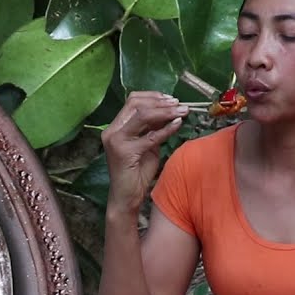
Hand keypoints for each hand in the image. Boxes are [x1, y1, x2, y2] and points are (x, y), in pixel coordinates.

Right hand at [100, 92, 187, 214]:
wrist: (126, 198)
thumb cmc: (136, 174)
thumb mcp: (147, 145)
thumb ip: (153, 129)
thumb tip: (168, 112)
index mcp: (115, 127)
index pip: (132, 101)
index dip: (153, 96)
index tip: (171, 99)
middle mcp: (112, 131)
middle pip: (136, 104)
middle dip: (161, 102)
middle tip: (180, 104)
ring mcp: (116, 141)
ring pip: (142, 115)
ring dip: (166, 111)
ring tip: (182, 112)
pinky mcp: (124, 152)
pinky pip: (150, 136)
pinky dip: (166, 129)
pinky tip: (178, 125)